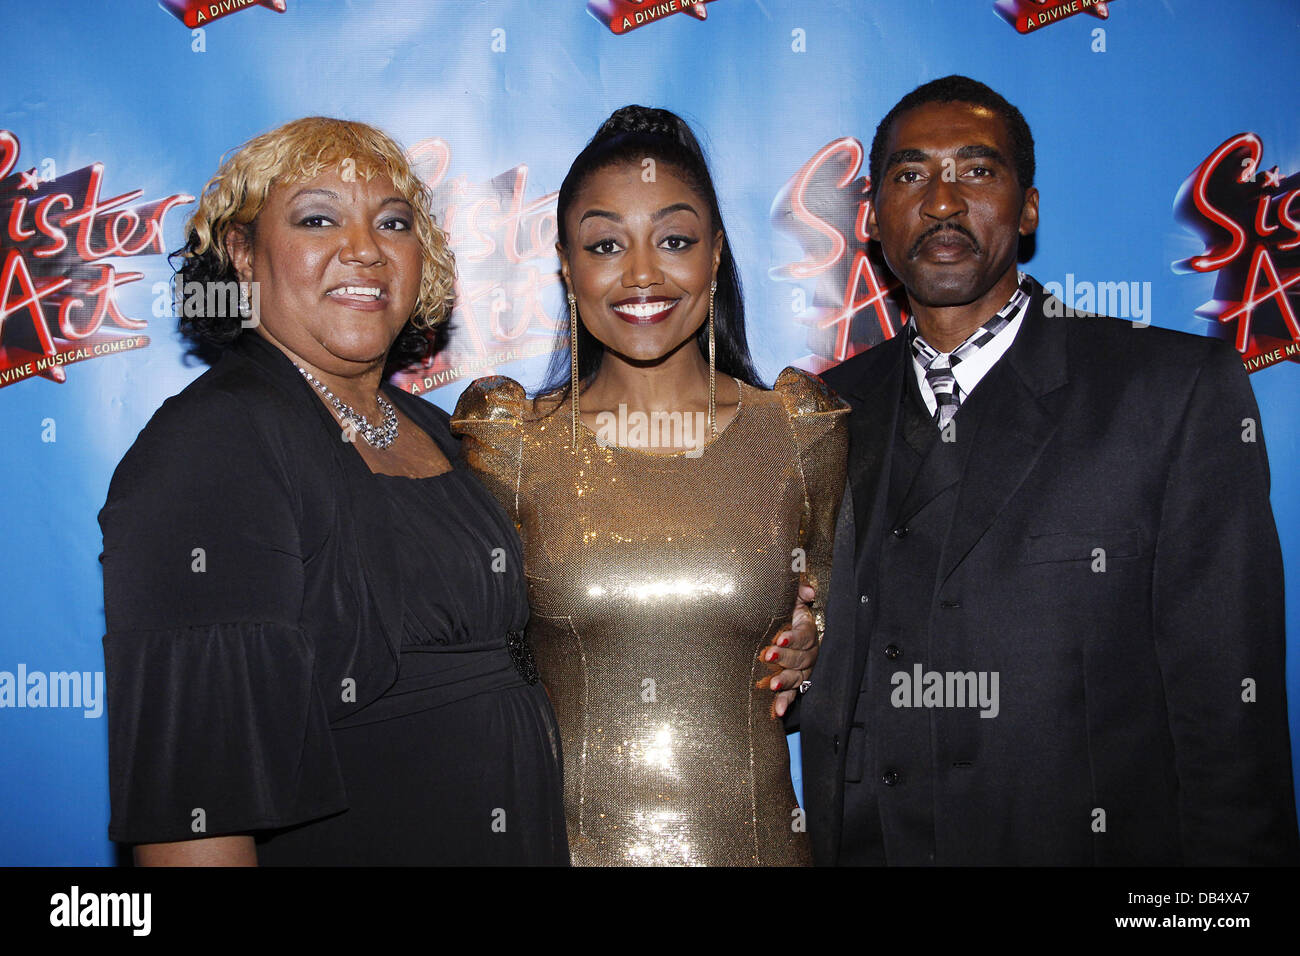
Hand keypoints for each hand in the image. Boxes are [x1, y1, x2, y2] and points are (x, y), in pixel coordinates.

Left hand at [757, 583, 819, 717]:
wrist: (779, 629)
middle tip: (768, 656)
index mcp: (807, 631)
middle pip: (801, 658)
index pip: (805, 635)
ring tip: (772, 685)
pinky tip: (776, 711)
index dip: (793, 637)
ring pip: (797, 678)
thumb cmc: (784, 611)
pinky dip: (784, 703)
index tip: (780, 638)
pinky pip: (792, 695)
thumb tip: (809, 591)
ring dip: (785, 682)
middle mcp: (808, 653)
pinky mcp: (794, 684)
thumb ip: (799, 590)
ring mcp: (802, 670)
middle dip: (785, 658)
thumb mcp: (792, 598)